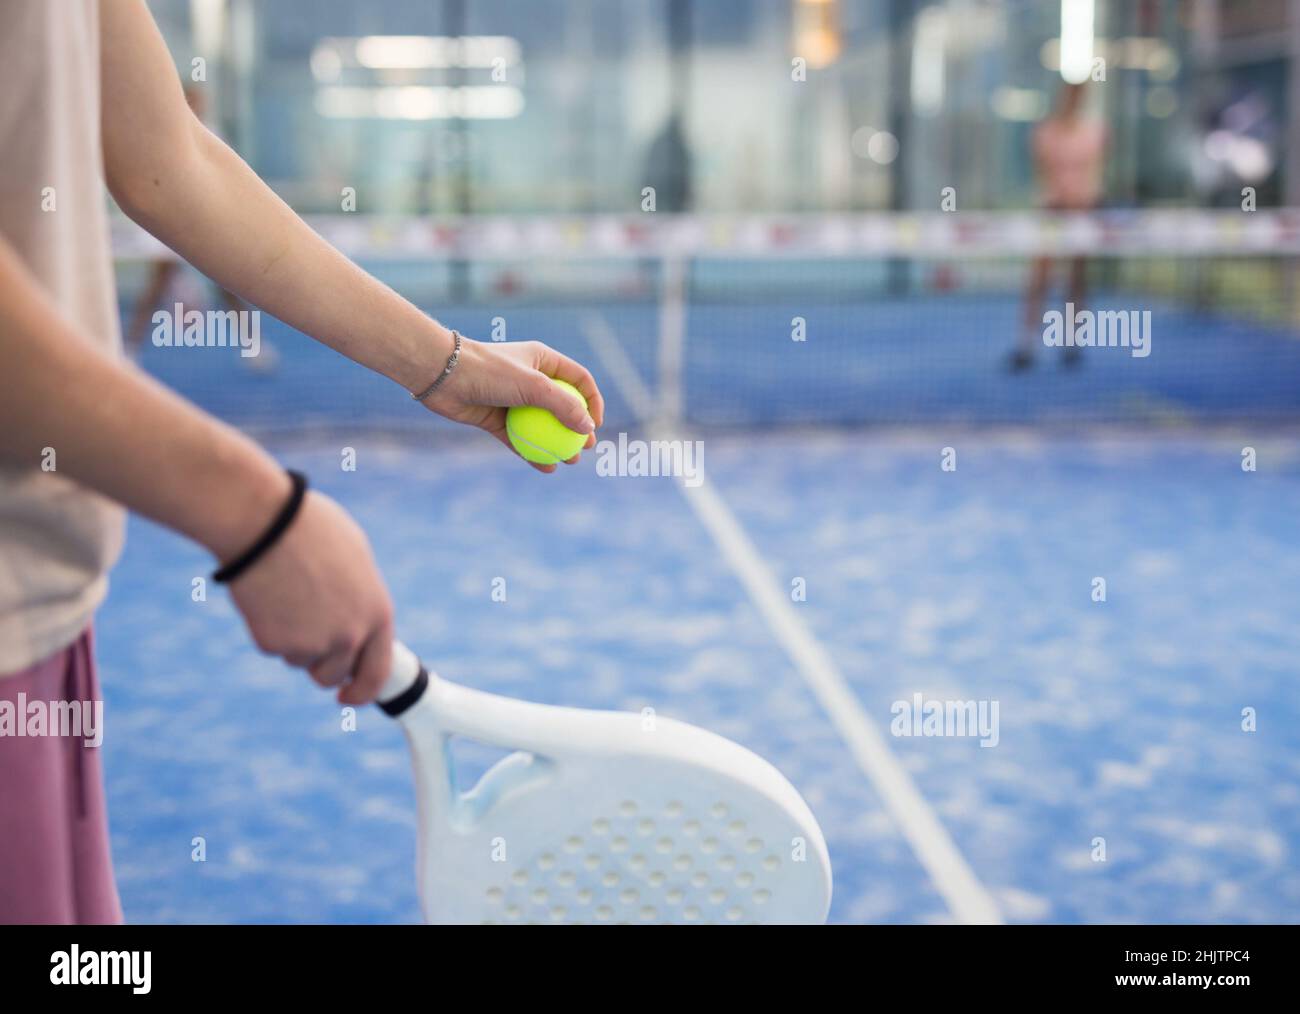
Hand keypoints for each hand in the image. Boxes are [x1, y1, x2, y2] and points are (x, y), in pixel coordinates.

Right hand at [226, 491, 394, 705]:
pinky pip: (272, 646)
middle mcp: (349, 635)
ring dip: (293, 642)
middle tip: (306, 639)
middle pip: (334, 675)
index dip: (363, 691)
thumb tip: (358, 618)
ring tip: (287, 597)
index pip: (377, 671)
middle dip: (320, 665)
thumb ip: (361, 597)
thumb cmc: (311, 528)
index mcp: (376, 613)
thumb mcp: (355, 558)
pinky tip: (268, 595)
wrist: (264, 522)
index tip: (348, 696)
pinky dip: (268, 628)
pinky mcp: (275, 643)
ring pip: (300, 661)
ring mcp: (311, 643)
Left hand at [421, 338, 605, 471]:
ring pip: (541, 426)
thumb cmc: (490, 371)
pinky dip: (532, 453)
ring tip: (568, 462)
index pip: (579, 381)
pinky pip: (520, 438)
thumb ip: (564, 406)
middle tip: (584, 449)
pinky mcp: (496, 418)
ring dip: (556, 445)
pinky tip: (546, 468)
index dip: (592, 402)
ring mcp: (513, 400)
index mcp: (543, 361)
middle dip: (576, 430)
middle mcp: (530, 379)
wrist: (442, 376)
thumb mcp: (534, 386)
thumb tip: (589, 429)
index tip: (595, 425)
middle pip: (563, 406)